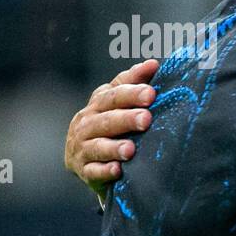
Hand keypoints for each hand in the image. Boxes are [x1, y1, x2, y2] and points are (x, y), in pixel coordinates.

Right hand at [65, 58, 159, 197]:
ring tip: (131, 150)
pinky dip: (104, 171)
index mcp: (98, 104)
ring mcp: (82, 148)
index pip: (113, 93)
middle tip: (146, 119)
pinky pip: (93, 171)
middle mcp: (86, 123)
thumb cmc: (113, 127)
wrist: (89, 162)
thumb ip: (133, 84)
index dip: (131, 91)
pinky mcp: (84, 170)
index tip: (151, 92)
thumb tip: (152, 64)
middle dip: (126, 119)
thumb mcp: (119, 104)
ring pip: (98, 146)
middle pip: (106, 119)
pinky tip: (117, 170)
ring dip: (114, 147)